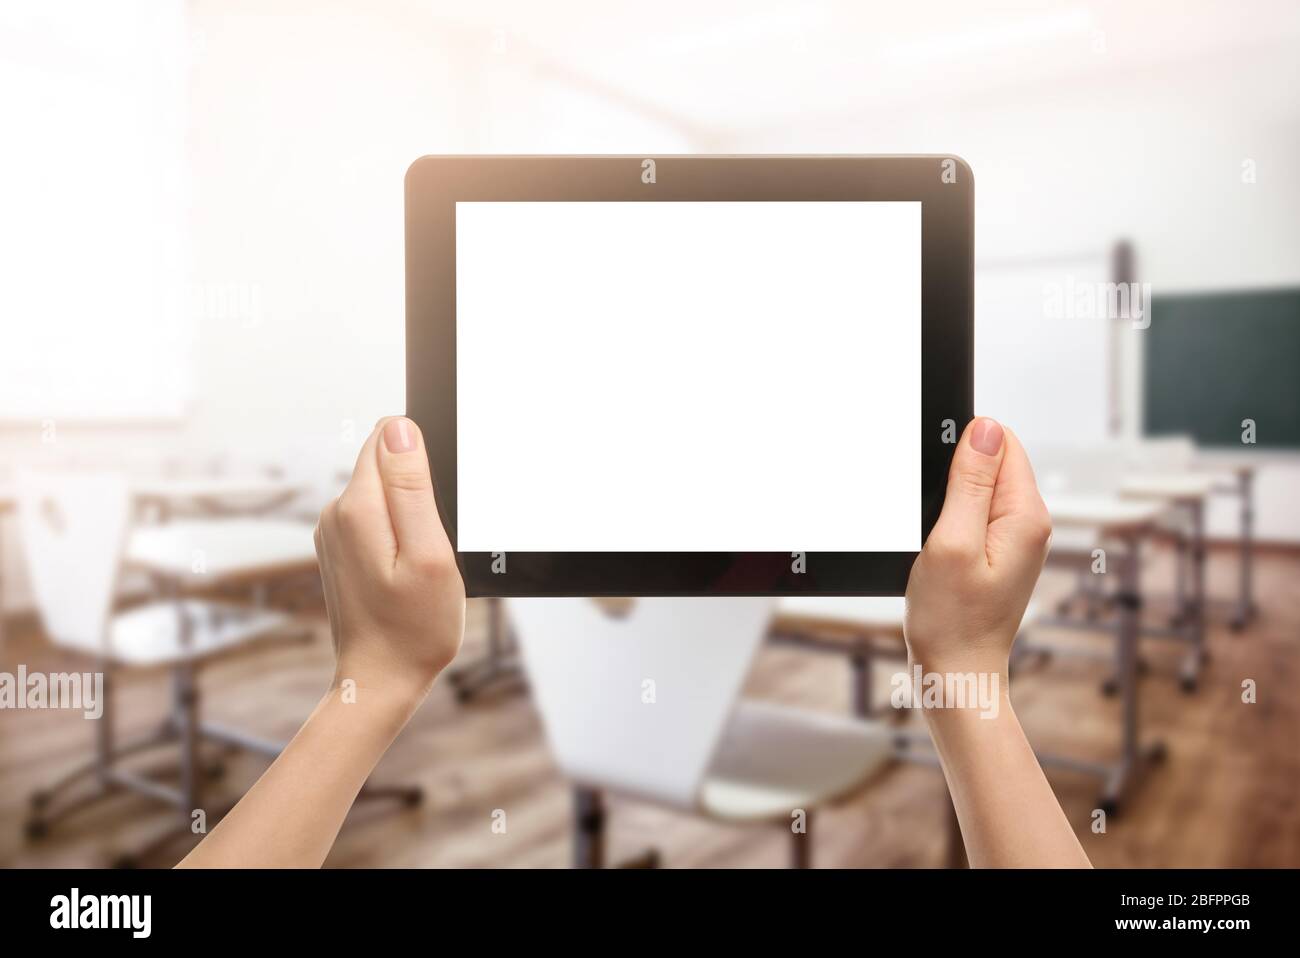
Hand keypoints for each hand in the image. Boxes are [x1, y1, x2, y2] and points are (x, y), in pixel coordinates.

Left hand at [314, 416, 464, 709]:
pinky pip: (376, 516)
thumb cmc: (415, 626)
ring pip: (382, 490)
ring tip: (422, 560)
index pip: (388, 435)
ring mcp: (333, 532)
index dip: (424, 456)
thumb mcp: (431, 553)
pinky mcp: (340, 549)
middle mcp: (335, 512)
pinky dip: (399, 532)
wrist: (381, 680)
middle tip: (436, 538)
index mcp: (358, 506)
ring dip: (410, 512)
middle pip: (384, 461)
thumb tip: (399, 428)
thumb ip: (413, 486)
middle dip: (418, 485)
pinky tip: (408, 569)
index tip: (439, 498)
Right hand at [904, 417, 1051, 678]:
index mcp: (1026, 515)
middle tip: (937, 525)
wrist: (956, 674)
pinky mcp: (999, 553)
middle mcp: (1030, 524)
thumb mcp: (950, 542)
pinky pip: (974, 515)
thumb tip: (985, 427)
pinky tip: (941, 554)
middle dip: (954, 478)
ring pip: (979, 489)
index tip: (939, 486)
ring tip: (939, 544)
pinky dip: (951, 525)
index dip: (962, 449)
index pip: (1001, 441)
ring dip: (950, 504)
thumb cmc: (951, 620)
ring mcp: (1017, 540)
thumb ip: (969, 482)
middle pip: (991, 462)